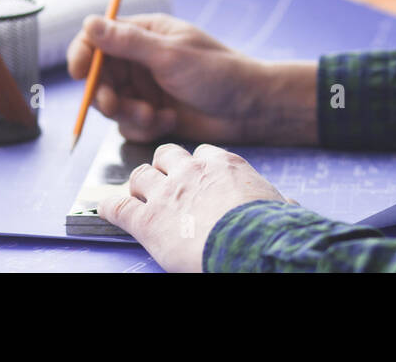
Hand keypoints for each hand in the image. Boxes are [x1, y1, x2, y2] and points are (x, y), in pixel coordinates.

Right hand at [66, 12, 266, 144]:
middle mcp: (140, 59)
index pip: (98, 38)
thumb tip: (89, 22)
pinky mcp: (151, 114)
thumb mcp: (170, 56)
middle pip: (98, 76)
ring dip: (127, 114)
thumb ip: (128, 42)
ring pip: (111, 104)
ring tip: (154, 116)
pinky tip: (169, 121)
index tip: (79, 73)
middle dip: (104, 94)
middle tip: (115, 106)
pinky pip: (128, 124)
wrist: (249, 110)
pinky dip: (143, 127)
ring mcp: (145, 88)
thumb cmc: (217, 73)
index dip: (83, 54)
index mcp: (144, 33)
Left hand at [100, 142, 290, 272]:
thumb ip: (275, 201)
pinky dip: (110, 208)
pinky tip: (107, 211)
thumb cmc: (270, 228)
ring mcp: (167, 194)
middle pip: (166, 154)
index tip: (197, 175)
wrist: (249, 245)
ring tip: (140, 198)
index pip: (203, 152)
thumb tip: (288, 206)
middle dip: (163, 167)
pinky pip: (117, 207)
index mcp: (224, 166)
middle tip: (164, 183)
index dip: (197, 164)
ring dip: (139, 186)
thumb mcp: (279, 206)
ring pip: (140, 175)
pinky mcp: (147, 220)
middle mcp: (192, 172)